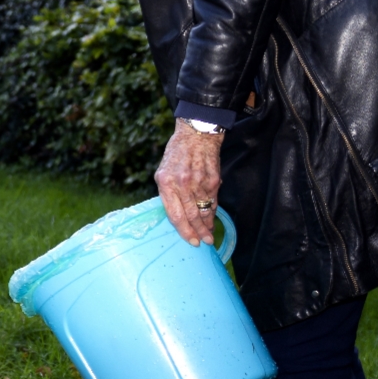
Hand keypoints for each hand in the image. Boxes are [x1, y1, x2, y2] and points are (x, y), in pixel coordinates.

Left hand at [155, 120, 223, 245]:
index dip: (184, 231)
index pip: (175, 215)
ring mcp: (199, 182)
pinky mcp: (214, 180)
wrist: (196, 135)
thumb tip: (177, 215)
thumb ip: (168, 193)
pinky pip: (213, 201)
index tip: (191, 241)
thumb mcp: (163, 172)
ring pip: (204, 211)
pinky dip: (213, 211)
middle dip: (198, 232)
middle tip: (204, 242)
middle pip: (191, 216)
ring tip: (209, 235)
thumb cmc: (176, 154)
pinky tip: (212, 218)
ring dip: (207, 224)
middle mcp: (182, 184)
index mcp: (166, 183)